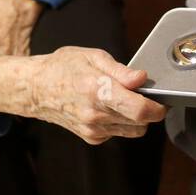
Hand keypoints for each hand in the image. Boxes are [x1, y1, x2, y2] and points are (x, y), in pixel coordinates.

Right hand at [0, 47, 166, 144]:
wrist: (35, 88)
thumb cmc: (63, 67)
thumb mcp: (92, 56)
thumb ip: (120, 70)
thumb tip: (142, 78)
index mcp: (98, 90)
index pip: (139, 110)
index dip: (157, 107)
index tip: (160, 100)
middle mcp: (96, 114)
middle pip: (141, 122)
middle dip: (148, 110)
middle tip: (139, 94)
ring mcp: (93, 129)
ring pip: (132, 130)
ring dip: (135, 118)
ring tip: (121, 99)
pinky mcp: (91, 137)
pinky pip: (118, 133)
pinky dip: (120, 122)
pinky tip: (107, 107)